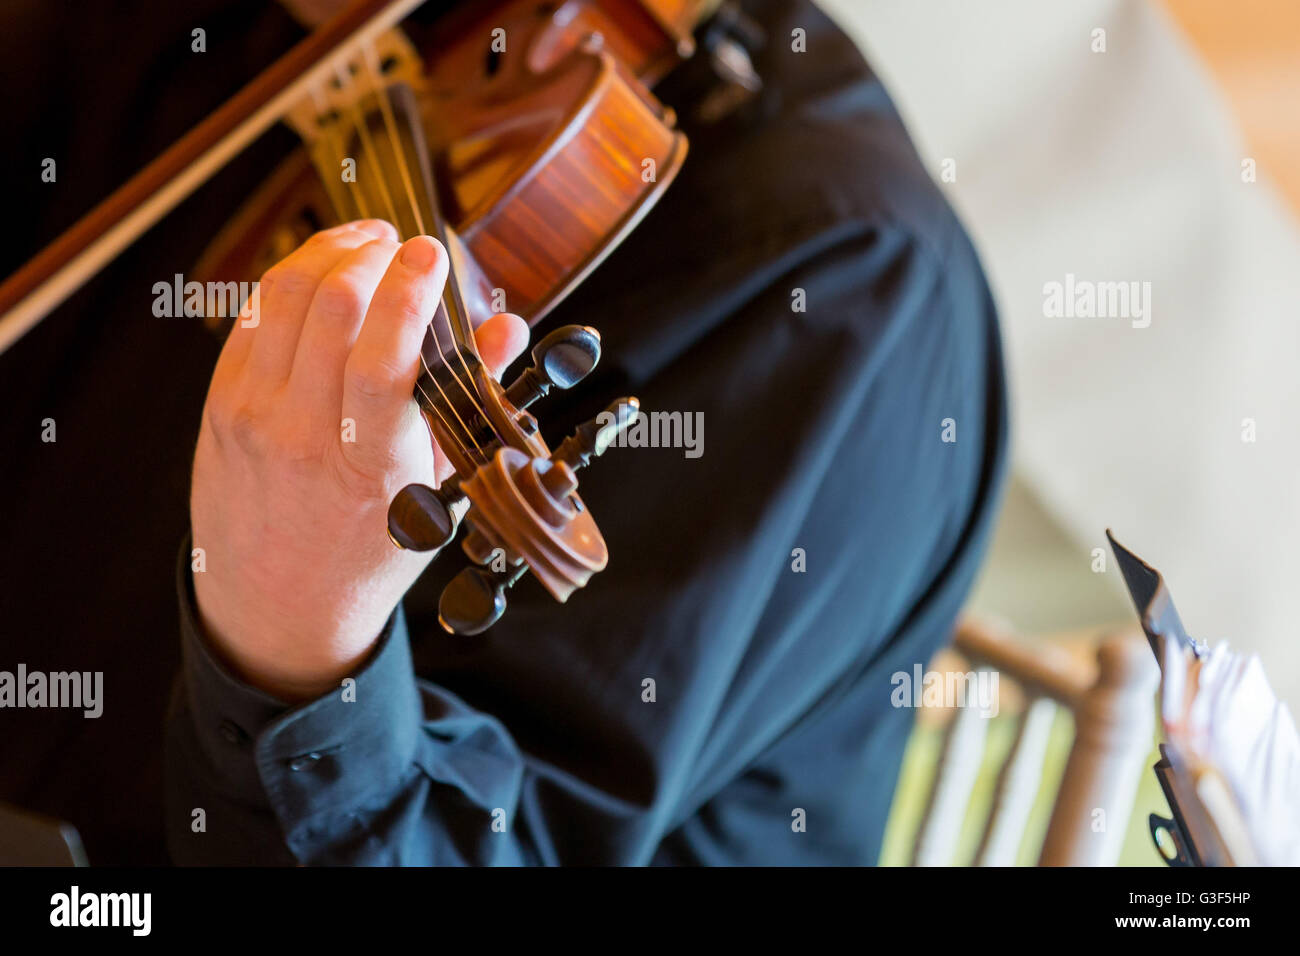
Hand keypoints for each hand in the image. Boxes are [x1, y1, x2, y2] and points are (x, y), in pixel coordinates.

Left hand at [190, 220, 527, 700]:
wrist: (279, 604)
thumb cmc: (369, 551)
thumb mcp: (437, 491)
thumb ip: (470, 401)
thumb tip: (506, 328)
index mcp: (371, 466)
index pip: (385, 358)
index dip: (411, 291)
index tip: (434, 254)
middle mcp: (303, 436)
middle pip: (331, 307)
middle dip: (372, 253)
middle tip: (400, 244)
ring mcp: (253, 417)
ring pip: (283, 295)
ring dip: (329, 251)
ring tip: (364, 242)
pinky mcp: (220, 405)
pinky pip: (251, 317)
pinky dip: (289, 280)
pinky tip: (320, 273)